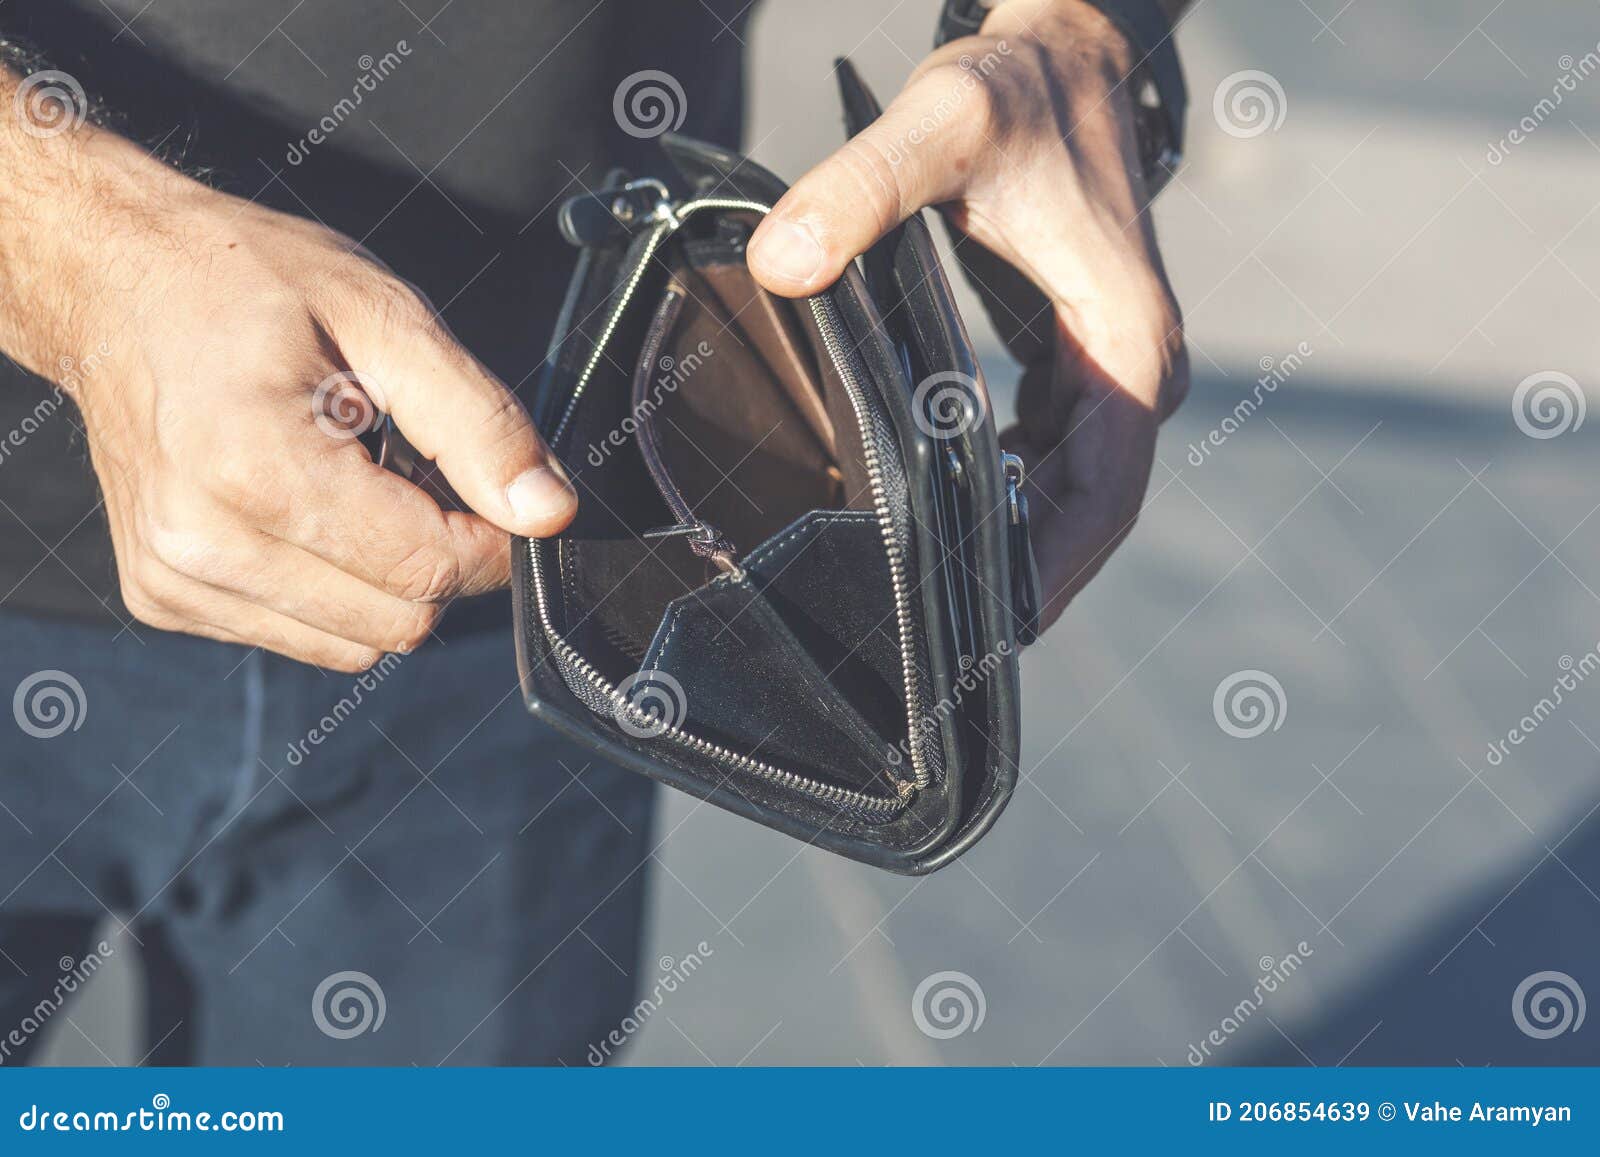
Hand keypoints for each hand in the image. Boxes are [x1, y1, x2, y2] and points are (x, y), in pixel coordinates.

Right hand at [0, 127, 574, 670]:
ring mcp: (176, 579)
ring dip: (387, 580)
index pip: (429, 569)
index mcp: (256, 467)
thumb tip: (549, 512)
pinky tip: (307, 511)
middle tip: (413, 471)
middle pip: (400, 620)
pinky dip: (334, 591)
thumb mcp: (385, 317)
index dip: (490, 538)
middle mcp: (202, 543)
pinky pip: (303, 636)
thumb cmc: (245, 283)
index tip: (489, 486)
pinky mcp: (165, 598)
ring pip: (357, 645)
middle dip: (438, 557)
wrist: (114, 282)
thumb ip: (479, 422)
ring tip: (353, 484)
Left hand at [746, 0, 1187, 631]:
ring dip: (1021, 548)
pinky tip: (952, 518)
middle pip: (1090, 515)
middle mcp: (1136, 368)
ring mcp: (1114, 367)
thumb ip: (858, 189)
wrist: (1070, 44)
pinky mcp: (1084, 356)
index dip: (1050, 574)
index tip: (995, 632)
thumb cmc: (1025, 87)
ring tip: (942, 606)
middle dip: (1029, 582)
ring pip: (1075, 492)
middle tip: (946, 645)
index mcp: (1126, 343)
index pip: (1101, 499)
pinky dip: (1012, 497)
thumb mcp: (943, 124)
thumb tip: (781, 264)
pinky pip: (1057, 454)